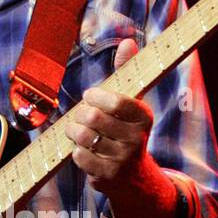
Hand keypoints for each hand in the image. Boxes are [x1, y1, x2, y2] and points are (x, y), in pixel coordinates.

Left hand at [63, 38, 152, 196]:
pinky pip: (78, 156)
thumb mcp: (132, 101)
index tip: (90, 96)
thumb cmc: (126, 130)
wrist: (134, 176)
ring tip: (76, 130)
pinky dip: (76, 150)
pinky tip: (83, 149)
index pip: (115, 100)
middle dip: (80, 113)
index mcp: (144, 116)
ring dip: (74, 131)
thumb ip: (127, 71)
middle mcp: (136, 138)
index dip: (96, 96)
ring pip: (83, 136)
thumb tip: (128, 41)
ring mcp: (122, 159)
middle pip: (92, 117)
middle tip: (81, 115)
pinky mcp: (107, 176)